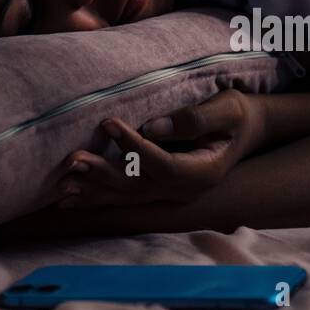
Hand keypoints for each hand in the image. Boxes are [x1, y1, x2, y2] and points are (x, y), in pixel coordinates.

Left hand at [53, 89, 264, 207]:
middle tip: (73, 160)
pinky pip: (125, 197)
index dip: (134, 146)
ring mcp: (171, 194)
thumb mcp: (227, 109)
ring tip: (62, 185)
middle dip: (103, 175)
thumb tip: (153, 127)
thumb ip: (194, 119)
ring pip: (126, 197)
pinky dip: (97, 197)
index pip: (162, 163)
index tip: (108, 122)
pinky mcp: (159, 190)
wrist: (247, 130)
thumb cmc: (237, 114)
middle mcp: (184, 189)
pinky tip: (70, 200)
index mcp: (203, 172)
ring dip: (93, 191)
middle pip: (138, 187)